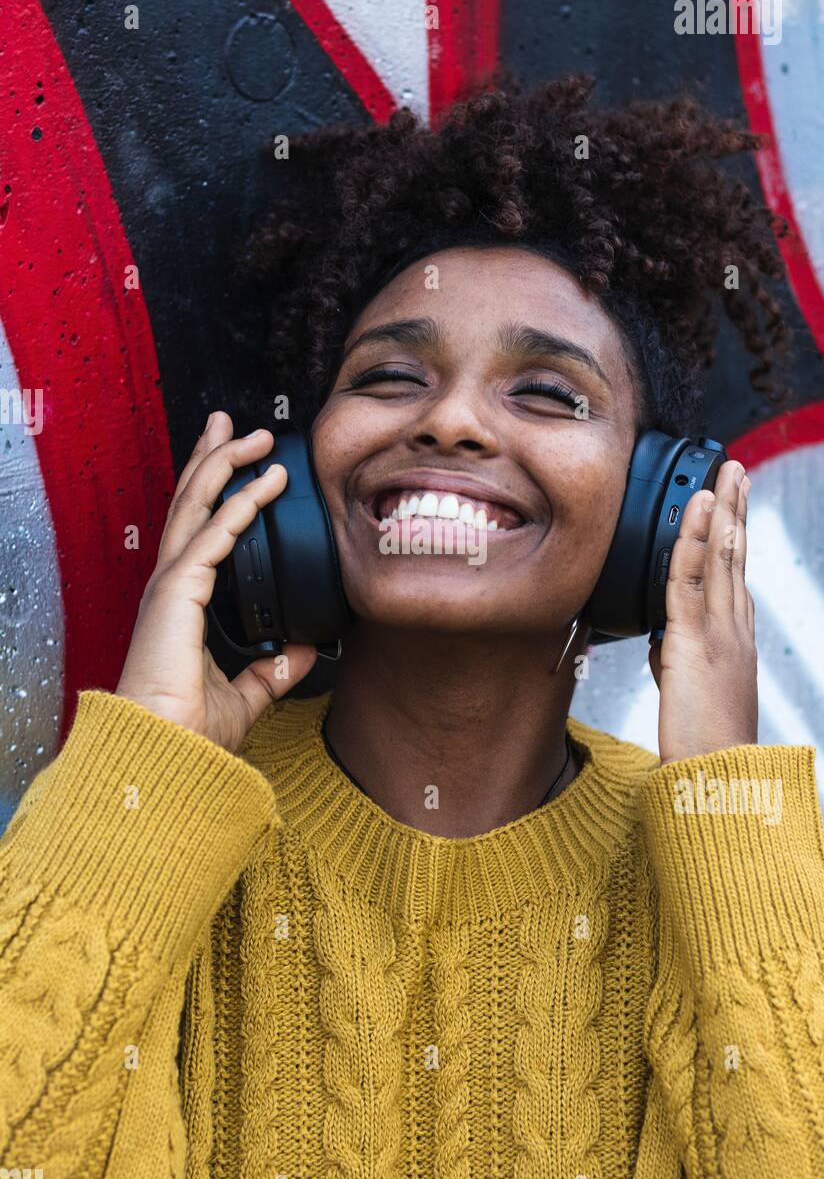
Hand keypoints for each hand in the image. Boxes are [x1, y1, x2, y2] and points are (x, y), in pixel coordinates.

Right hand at [115, 411, 316, 751]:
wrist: (166, 754)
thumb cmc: (190, 733)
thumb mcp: (244, 694)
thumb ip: (269, 670)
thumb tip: (301, 653)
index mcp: (181, 603)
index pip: (198, 530)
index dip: (217, 492)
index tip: (241, 464)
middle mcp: (171, 586)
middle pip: (191, 503)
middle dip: (212, 458)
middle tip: (233, 423)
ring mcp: (169, 586)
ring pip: (196, 505)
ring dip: (224, 463)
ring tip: (252, 433)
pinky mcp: (177, 594)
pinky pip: (213, 537)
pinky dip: (240, 506)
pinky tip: (265, 483)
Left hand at [648, 459, 756, 764]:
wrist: (716, 774)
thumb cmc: (703, 741)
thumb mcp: (690, 689)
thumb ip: (679, 659)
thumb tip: (664, 642)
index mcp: (733, 638)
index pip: (733, 575)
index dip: (733, 537)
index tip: (732, 507)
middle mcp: (733, 627)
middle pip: (736, 556)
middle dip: (737, 510)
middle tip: (737, 471)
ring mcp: (719, 630)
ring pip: (722, 557)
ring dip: (723, 511)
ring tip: (725, 474)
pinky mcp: (695, 637)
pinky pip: (693, 576)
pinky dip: (696, 538)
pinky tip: (700, 510)